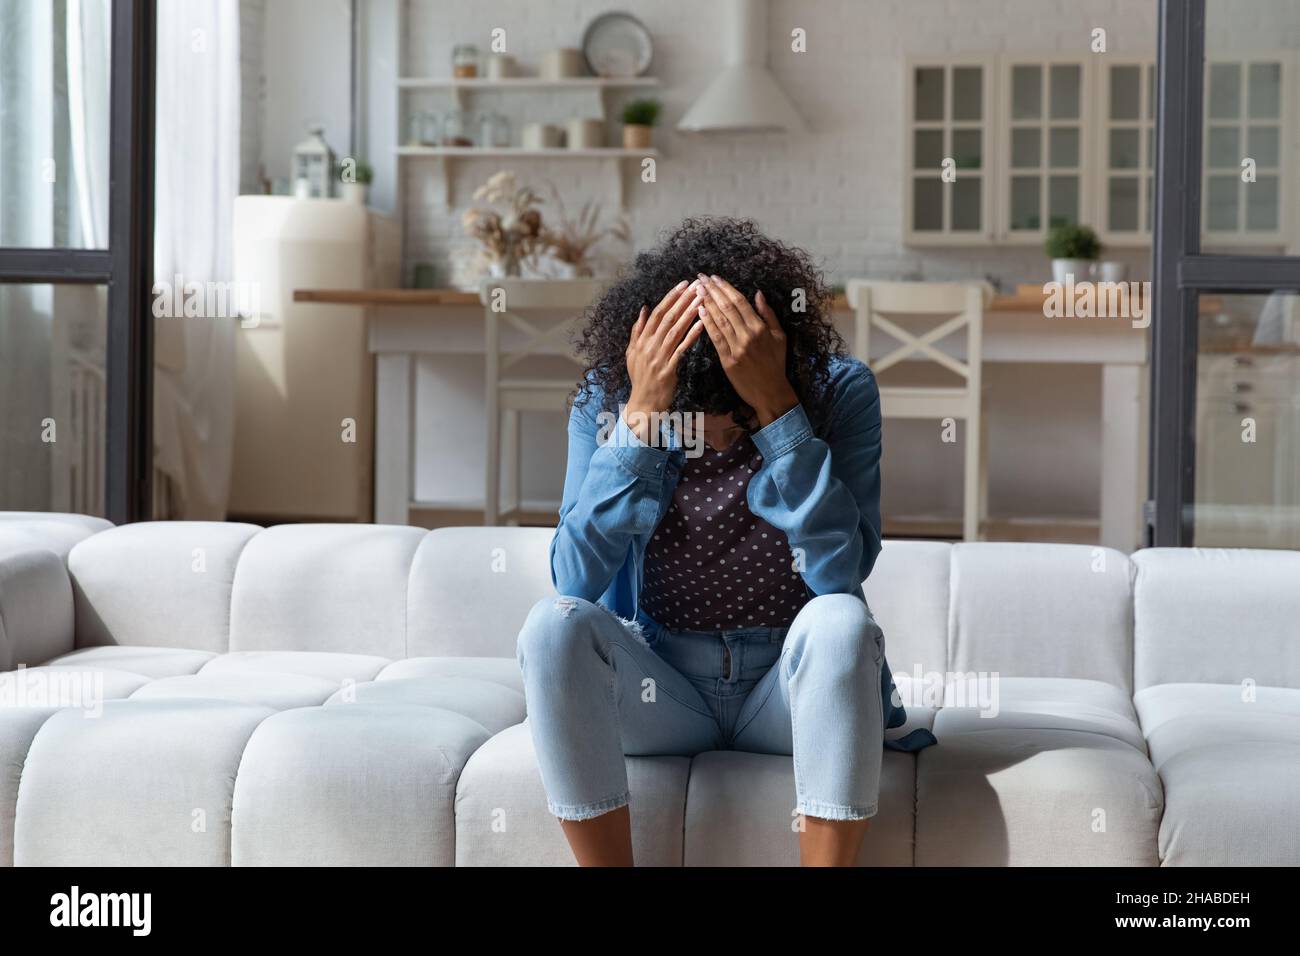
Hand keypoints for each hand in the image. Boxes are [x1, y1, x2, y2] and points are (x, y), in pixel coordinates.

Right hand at [623, 279, 705, 441]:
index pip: (656, 312)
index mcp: (641, 340)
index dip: (670, 297)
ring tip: (702, 298)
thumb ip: (637, 331)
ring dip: (689, 312)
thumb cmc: (640, 379)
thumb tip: (642, 309)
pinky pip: (682, 348)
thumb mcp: (632, 353)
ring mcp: (658, 357)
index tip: (683, 284)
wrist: (643, 404)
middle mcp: (648, 346)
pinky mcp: (668, 369)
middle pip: (668, 317)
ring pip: (675, 330)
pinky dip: (692, 335)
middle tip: (698, 285)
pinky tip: (703, 324)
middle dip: (683, 299)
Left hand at [695, 274, 798, 425]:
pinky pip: (715, 338)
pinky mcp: (728, 361)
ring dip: (707, 303)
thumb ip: (769, 314)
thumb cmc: (776, 363)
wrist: (771, 392)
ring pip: (720, 320)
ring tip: (697, 290)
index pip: (740, 302)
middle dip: (713, 291)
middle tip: (701, 278)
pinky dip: (707, 323)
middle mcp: (748, 335)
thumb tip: (758, 293)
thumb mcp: (780, 336)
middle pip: (727, 307)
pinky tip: (699, 311)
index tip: (714, 277)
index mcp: (761, 328)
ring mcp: (737, 348)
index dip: (726, 288)